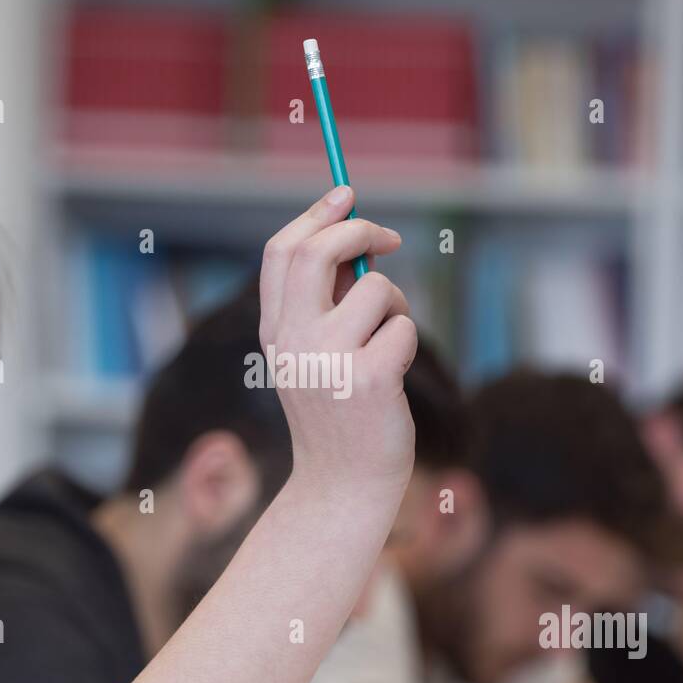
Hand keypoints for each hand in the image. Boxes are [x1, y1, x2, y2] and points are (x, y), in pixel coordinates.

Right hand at [259, 186, 416, 497]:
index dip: (315, 216)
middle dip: (360, 231)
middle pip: (317, 253)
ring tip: (388, 346)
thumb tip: (360, 243)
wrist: (343, 487)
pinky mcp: (370, 379)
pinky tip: (394, 380)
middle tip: (391, 240)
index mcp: (274, 332)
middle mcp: (292, 342)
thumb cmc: (338, 415)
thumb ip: (323, 304)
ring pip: (377, 290)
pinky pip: (405, 327)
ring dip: (397, 307)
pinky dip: (408, 343)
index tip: (345, 196)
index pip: (281, 252)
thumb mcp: (315, 356)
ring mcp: (328, 361)